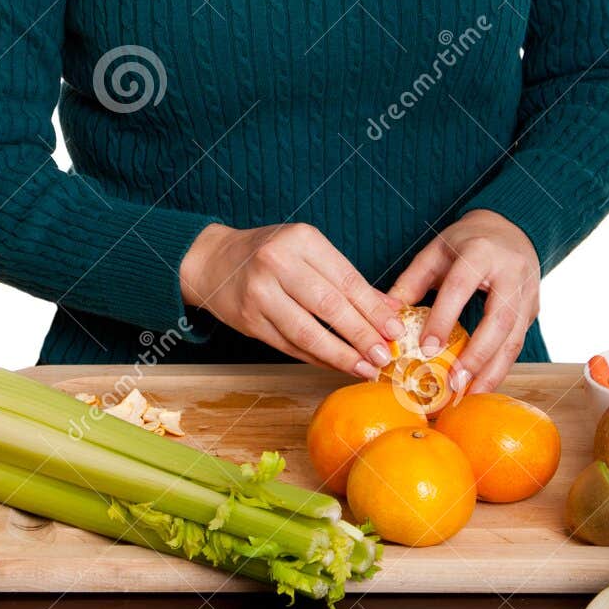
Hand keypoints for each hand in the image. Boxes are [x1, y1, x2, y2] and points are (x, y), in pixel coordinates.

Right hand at [180, 221, 406, 379]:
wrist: (213, 261)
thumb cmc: (269, 253)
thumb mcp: (307, 251)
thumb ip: (346, 279)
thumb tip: (388, 310)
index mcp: (301, 240)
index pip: (346, 279)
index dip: (373, 309)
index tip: (395, 330)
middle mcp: (278, 262)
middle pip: (330, 306)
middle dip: (362, 335)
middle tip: (385, 356)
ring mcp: (260, 293)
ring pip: (308, 332)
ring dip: (341, 355)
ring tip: (365, 368)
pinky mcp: (250, 320)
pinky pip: (290, 346)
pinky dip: (317, 359)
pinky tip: (336, 366)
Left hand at [389, 210, 540, 395]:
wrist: (510, 229)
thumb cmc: (466, 242)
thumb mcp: (436, 252)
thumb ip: (411, 282)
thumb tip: (385, 315)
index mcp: (480, 251)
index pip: (460, 287)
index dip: (444, 318)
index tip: (426, 349)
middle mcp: (511, 271)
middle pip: (499, 319)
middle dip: (477, 355)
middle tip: (454, 384)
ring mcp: (528, 292)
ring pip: (515, 337)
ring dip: (493, 370)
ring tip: (469, 395)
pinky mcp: (534, 309)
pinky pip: (518, 342)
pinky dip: (501, 366)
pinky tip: (482, 384)